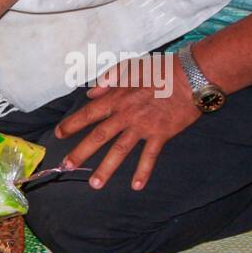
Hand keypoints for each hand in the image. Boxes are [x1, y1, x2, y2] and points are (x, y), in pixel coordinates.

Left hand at [55, 54, 200, 190]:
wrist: (193, 74)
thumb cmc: (161, 69)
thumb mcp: (130, 67)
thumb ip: (108, 80)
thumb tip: (90, 94)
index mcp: (117, 98)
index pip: (88, 113)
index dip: (71, 124)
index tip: (58, 133)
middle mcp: (126, 114)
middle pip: (98, 136)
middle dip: (80, 152)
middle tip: (66, 166)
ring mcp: (143, 126)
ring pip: (120, 150)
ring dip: (106, 168)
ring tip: (94, 183)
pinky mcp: (161, 133)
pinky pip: (150, 156)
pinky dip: (143, 171)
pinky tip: (136, 186)